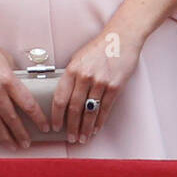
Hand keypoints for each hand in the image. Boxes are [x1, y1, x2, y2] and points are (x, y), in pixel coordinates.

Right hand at [0, 25, 48, 149]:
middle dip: (21, 133)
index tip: (44, 127)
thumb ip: (13, 75)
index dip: (38, 118)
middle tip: (27, 143)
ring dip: (5, 137)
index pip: (27, 104)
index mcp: (8, 78)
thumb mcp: (5, 58)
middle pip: (11, 118)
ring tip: (12, 145)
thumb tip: (20, 87)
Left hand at [52, 28, 142, 143]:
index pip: (60, 98)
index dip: (56, 116)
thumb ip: (71, 77)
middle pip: (74, 109)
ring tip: (82, 138)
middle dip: (71, 127)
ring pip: (89, 112)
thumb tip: (64, 98)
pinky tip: (96, 129)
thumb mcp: (78, 58)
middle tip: (70, 138)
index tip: (55, 127)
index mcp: (72, 69)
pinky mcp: (114, 86)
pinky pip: (105, 109)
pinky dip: (99, 122)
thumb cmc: (99, 48)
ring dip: (85, 128)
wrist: (121, 38)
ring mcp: (100, 82)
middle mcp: (84, 76)